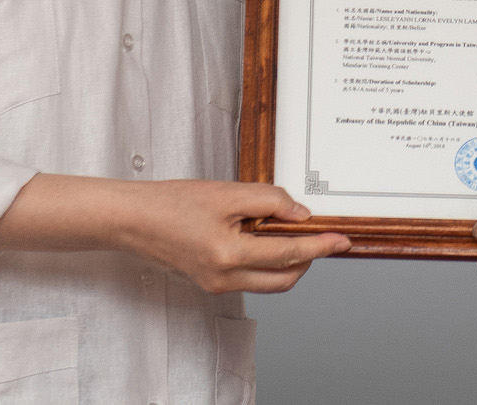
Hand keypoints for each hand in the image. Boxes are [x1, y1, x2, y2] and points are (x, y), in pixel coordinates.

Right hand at [0, 174, 348, 293]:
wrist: (133, 219)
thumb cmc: (172, 202)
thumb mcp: (226, 192)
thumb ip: (268, 201)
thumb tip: (300, 213)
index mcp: (230, 255)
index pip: (290, 253)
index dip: (321, 245)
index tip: (343, 240)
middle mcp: (226, 278)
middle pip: (286, 277)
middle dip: (308, 257)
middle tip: (321, 233)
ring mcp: (219, 284)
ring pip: (271, 280)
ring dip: (288, 259)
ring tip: (290, 228)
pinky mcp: (212, 281)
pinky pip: (252, 276)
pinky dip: (267, 259)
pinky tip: (264, 234)